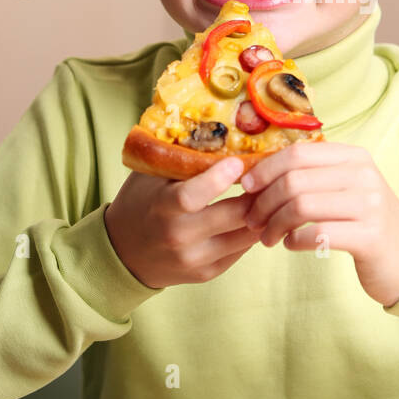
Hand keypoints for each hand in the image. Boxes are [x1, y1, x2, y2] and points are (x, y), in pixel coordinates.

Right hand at [104, 157, 262, 289]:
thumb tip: (217, 125)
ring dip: (263, 212)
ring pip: (245, 236)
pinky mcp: (207, 273)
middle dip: (258, 194)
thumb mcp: (150, 175)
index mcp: (161, 208)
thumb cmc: (141, 202)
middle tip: (274, 174)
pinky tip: (259, 212)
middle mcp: (179, 237)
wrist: (124, 252)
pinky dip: (253, 230)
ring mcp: (194, 259)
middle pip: (231, 217)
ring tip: (273, 191)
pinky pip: (241, 250)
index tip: (238, 162)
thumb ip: (179, 156)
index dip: (218, 179)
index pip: (192, 197)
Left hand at [241, 141, 398, 306]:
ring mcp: (369, 204)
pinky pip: (317, 233)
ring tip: (267, 237)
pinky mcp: (370, 236)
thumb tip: (257, 174)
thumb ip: (313, 176)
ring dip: (274, 224)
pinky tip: (291, 245)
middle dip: (264, 202)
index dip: (265, 169)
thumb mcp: (346, 188)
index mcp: (354, 157)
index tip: (246, 187)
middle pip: (294, 180)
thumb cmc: (366, 223)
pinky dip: (295, 240)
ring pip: (301, 206)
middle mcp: (364, 174)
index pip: (298, 153)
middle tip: (253, 221)